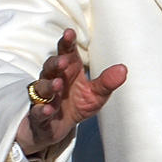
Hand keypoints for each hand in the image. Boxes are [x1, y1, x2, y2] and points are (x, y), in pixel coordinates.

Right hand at [15, 28, 126, 154]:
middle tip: (64, 61)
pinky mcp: (38, 116)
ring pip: (42, 87)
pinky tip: (48, 109)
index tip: (69, 32)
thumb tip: (123, 69)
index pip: (67, 52)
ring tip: (58, 84)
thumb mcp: (96, 94)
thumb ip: (107, 82)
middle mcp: (53, 79)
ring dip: (49, 85)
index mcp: (70, 70)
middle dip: (56, 63)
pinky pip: (37, 111)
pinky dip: (41, 110)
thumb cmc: (77, 104)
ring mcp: (43, 97)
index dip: (67, 42)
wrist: (58, 129)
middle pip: (51, 66)